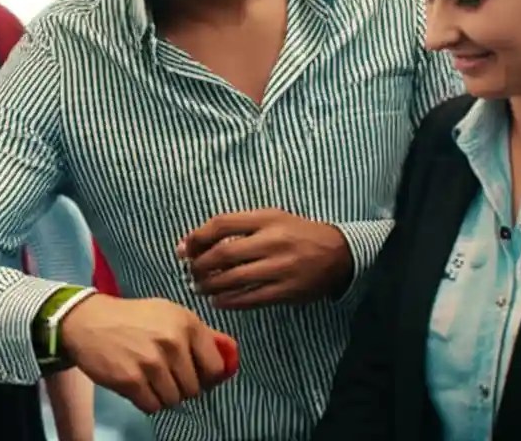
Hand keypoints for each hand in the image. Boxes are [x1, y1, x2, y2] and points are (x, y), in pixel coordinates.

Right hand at [58, 294, 236, 413]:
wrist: (88, 321)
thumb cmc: (133, 318)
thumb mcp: (169, 313)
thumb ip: (200, 334)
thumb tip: (229, 357)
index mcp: (187, 323)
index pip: (215, 367)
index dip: (207, 376)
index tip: (195, 375)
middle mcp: (173, 342)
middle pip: (194, 388)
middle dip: (181, 387)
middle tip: (165, 375)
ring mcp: (152, 362)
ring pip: (174, 400)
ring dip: (163, 395)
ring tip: (150, 379)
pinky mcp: (131, 380)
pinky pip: (152, 406)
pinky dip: (147, 401)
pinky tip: (138, 385)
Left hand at [178, 208, 352, 309]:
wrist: (337, 254)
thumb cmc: (295, 233)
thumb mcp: (269, 218)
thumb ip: (236, 227)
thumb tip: (194, 242)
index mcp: (266, 219)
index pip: (221, 225)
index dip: (196, 238)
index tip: (184, 249)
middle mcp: (272, 241)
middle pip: (223, 255)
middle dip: (199, 266)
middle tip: (190, 272)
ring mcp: (280, 268)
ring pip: (233, 280)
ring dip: (209, 286)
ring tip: (200, 287)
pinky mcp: (286, 292)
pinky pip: (250, 299)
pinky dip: (228, 301)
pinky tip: (217, 301)